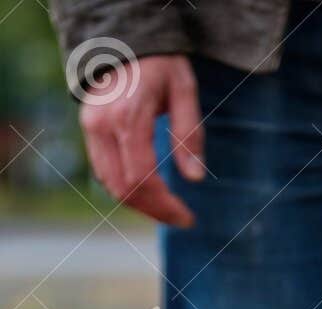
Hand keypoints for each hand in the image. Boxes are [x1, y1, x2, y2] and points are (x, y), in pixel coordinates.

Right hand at [79, 53, 204, 227]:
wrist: (124, 38)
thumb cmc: (159, 63)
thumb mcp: (184, 90)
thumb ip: (189, 134)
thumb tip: (194, 178)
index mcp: (128, 116)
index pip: (142, 177)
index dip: (165, 205)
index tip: (187, 218)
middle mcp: (103, 125)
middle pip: (124, 188)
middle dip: (154, 211)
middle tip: (180, 219)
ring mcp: (91, 127)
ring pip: (110, 185)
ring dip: (140, 204)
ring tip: (168, 209)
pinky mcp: (88, 129)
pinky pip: (104, 172)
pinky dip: (126, 190)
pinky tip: (150, 193)